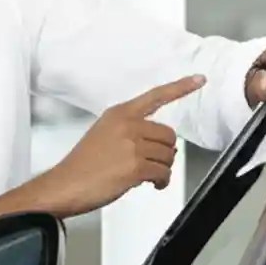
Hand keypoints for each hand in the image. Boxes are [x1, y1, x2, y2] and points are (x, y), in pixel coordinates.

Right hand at [37, 75, 204, 217]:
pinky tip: (151, 184)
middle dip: (164, 152)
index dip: (180, 87)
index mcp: (120, 113)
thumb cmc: (82, 164)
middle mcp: (128, 124)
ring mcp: (132, 144)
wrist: (66, 184)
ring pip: (168, 155)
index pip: (156, 96)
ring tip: (147, 176)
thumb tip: (156, 144)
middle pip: (168, 134)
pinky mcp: (136, 166)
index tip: (199, 79)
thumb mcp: (103, 133)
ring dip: (162, 168)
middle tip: (151, 163)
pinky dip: (161, 182)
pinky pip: (163, 173)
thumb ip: (129, 130)